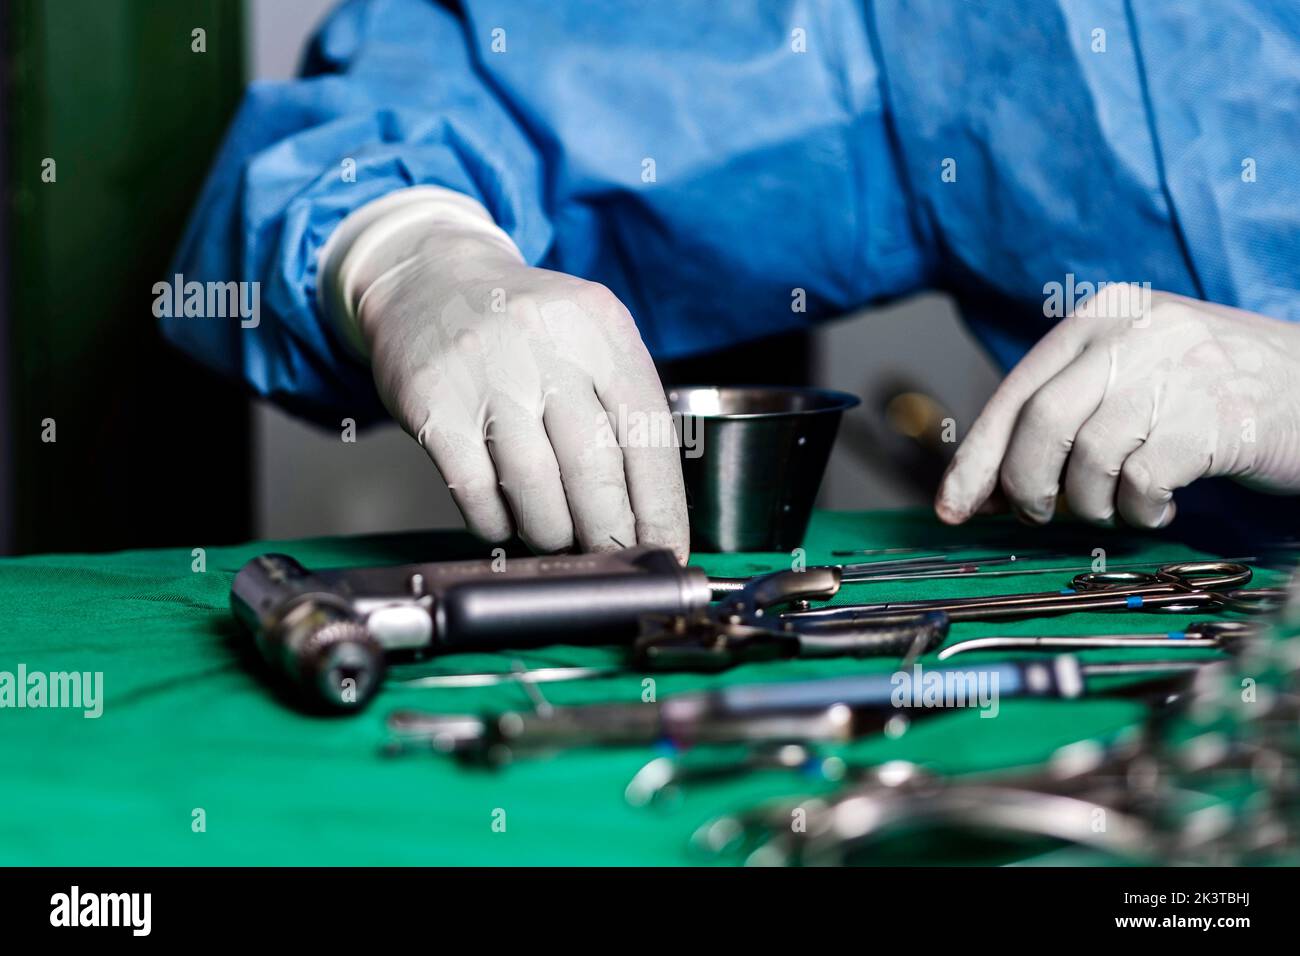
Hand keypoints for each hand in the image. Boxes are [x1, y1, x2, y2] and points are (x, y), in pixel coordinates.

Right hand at [325, 189, 689, 559]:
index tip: (666, 550)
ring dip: (552, 532)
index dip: (660, 506)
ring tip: (556, 537)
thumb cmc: (525, 327)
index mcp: (601, 328)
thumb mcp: (588, 337)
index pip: (647, 433)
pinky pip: (474, 490)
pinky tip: (506, 518)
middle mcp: (545, 344)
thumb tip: (649, 515)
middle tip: (612, 555)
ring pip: (535, 487)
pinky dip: (496, 522)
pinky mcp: (431, 401)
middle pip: (595, 467)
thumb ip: (621, 409)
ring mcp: (484, 372)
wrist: (428, 278)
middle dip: (610, 532)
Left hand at [936, 286, 1299, 527]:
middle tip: (1041, 514)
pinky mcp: (1212, 417)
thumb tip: (983, 488)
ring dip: (1093, 503)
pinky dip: (1141, 510)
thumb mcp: (1130, 375)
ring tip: (1121, 502)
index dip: (977, 459)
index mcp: (1100, 316)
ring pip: (1090, 459)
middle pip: (1042, 424)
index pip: (1016, 394)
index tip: (952, 509)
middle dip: (1027, 486)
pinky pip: (1141, 483)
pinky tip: (1161, 504)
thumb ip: (1062, 414)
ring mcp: (1177, 370)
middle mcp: (1133, 332)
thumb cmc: (1208, 393)